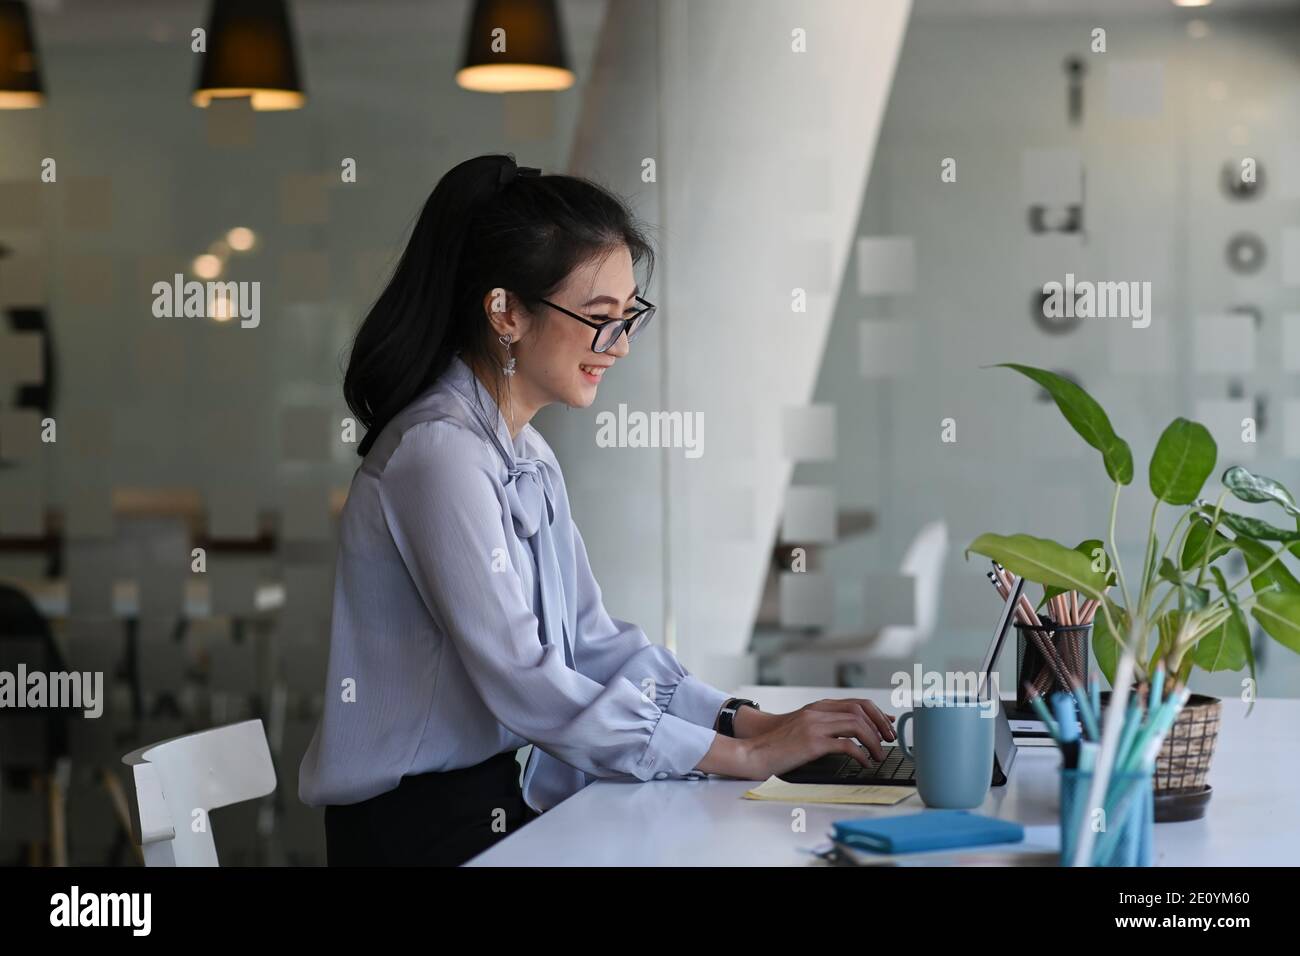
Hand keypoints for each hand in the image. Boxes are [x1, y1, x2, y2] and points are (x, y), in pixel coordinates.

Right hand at [697, 699, 896, 779]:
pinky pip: (846, 745)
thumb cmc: (779, 745)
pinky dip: (861, 754)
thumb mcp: (803, 727)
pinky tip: (864, 763)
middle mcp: (818, 712)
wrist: (754, 752)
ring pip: (857, 724)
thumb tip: (852, 735)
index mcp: (817, 707)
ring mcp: (814, 726)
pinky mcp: (812, 743)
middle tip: (889, 741)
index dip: (877, 714)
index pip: (857, 703)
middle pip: (860, 710)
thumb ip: (824, 725)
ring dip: (874, 740)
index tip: (889, 726)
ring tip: (879, 754)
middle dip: (880, 725)